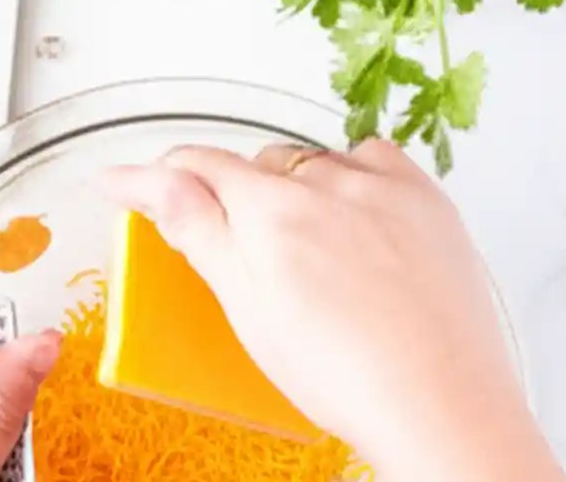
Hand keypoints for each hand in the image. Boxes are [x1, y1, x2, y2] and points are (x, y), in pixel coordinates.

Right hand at [105, 140, 562, 481]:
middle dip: (235, 194)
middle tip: (243, 251)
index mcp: (268, 210)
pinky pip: (373, 158)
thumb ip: (196, 228)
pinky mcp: (425, 197)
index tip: (124, 185)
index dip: (153, 178)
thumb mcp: (246, 306)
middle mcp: (323, 182)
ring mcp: (380, 186)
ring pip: (311, 161)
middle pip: (254, 164)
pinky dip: (353, 177)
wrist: (441, 406)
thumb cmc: (340, 373)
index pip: (195, 166)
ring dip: (295, 187)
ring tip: (309, 250)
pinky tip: (354, 219)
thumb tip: (146, 178)